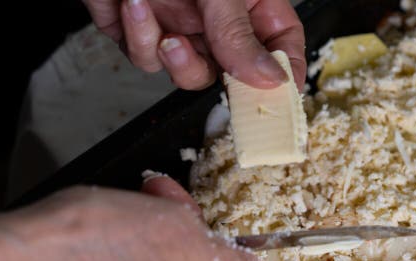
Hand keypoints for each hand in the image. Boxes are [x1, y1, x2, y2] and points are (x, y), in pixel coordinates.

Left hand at [82, 0, 305, 90]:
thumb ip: (239, 34)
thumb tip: (271, 79)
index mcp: (248, 0)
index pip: (281, 43)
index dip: (283, 72)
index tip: (279, 96)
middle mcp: (216, 17)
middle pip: (231, 71)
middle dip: (215, 71)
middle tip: (208, 64)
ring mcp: (179, 25)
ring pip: (186, 73)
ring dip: (171, 56)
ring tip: (156, 21)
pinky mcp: (139, 31)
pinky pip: (146, 57)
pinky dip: (137, 34)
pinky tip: (132, 2)